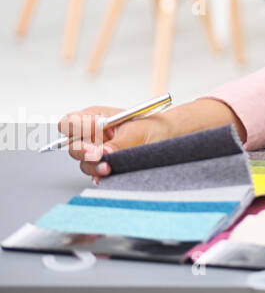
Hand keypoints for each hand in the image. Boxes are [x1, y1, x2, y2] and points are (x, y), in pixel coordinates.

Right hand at [58, 106, 175, 182]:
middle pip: (72, 144)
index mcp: (96, 117)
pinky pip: (94, 172)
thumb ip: (118, 142)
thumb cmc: (151, 126)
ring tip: (108, 168)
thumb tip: (104, 153)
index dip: (75, 127)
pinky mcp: (103, 164)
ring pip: (82, 161)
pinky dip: (99, 175)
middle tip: (97, 155)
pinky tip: (107, 175)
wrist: (166, 138)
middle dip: (83, 151)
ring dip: (93, 166)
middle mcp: (92, 134)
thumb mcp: (136, 130)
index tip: (92, 132)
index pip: (70, 122)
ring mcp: (96, 150)